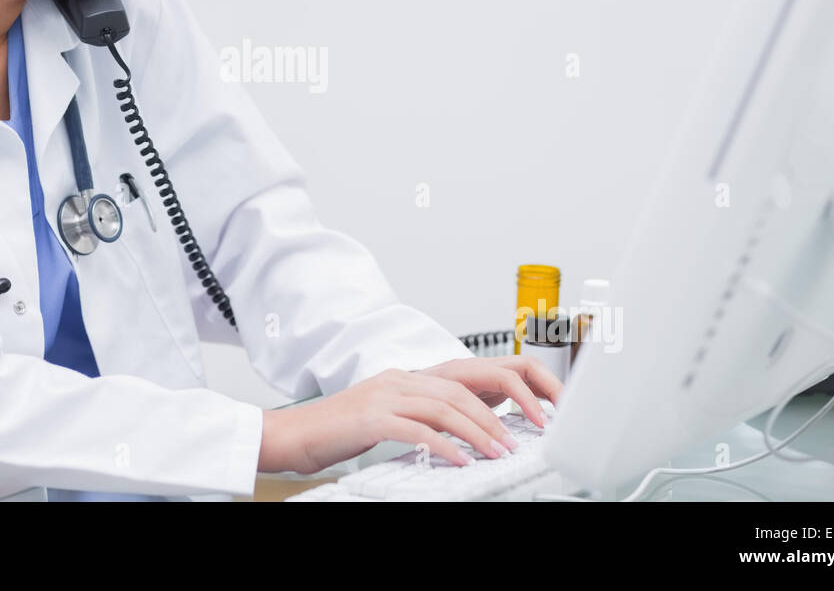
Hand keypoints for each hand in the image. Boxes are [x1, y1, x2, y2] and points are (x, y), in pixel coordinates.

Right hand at [257, 355, 564, 475]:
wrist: (292, 433)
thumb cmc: (340, 430)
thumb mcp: (392, 414)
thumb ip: (428, 411)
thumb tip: (474, 420)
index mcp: (411, 376)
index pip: (473, 371)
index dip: (513, 384)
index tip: (542, 408)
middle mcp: (402, 379)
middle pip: (466, 386)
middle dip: (504, 410)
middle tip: (528, 436)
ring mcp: (385, 395)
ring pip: (446, 406)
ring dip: (479, 431)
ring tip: (500, 453)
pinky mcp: (370, 418)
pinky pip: (416, 429)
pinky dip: (442, 445)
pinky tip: (458, 461)